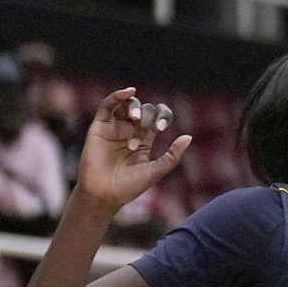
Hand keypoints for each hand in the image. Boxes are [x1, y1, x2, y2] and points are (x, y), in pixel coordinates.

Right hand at [76, 87, 190, 212]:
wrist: (104, 195)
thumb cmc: (129, 187)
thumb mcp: (156, 170)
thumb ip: (172, 155)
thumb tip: (188, 137)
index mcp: (144, 139)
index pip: (158, 117)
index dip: (163, 116)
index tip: (160, 128)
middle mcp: (129, 131)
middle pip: (145, 110)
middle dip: (149, 117)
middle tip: (149, 129)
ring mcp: (114, 128)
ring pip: (128, 104)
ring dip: (135, 106)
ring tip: (136, 118)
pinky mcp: (99, 127)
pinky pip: (107, 105)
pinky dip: (118, 95)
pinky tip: (129, 91)